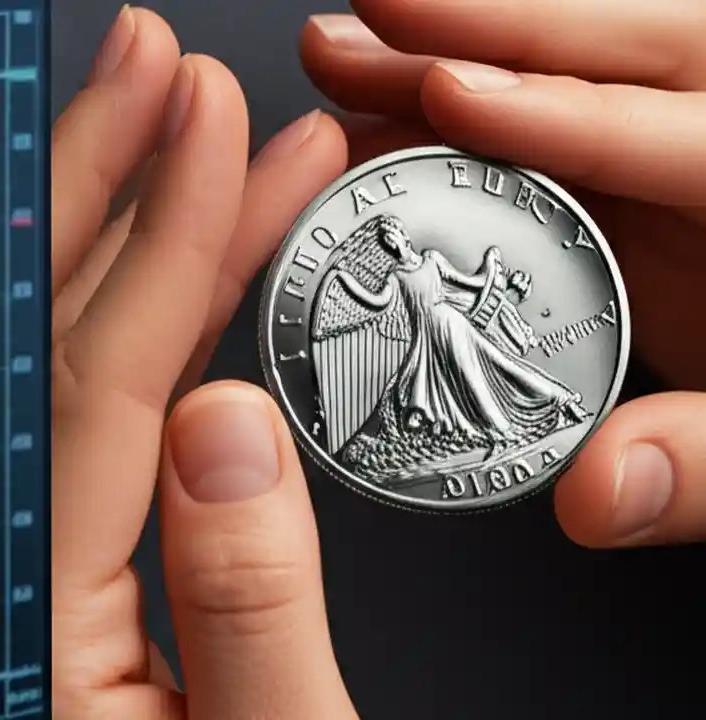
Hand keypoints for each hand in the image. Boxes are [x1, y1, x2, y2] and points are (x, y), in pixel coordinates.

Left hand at [52, 7, 355, 717]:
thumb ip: (242, 609)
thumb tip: (226, 424)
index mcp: (32, 627)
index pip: (90, 390)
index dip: (158, 242)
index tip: (208, 123)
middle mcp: (6, 578)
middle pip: (42, 350)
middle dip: (110, 192)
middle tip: (156, 67)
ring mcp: (27, 566)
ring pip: (67, 369)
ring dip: (135, 239)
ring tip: (195, 130)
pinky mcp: (63, 568)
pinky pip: (96, 424)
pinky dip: (152, 332)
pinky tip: (191, 265)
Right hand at [300, 1, 705, 546]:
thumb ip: (702, 466)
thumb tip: (595, 491)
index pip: (675, 136)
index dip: (559, 114)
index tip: (451, 92)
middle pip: (623, 53)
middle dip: (482, 32)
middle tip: (371, 20)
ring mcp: (682, 157)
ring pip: (574, 72)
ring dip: (452, 56)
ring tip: (350, 56)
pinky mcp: (640, 181)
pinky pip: (547, 128)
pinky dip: (458, 122)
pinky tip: (384, 124)